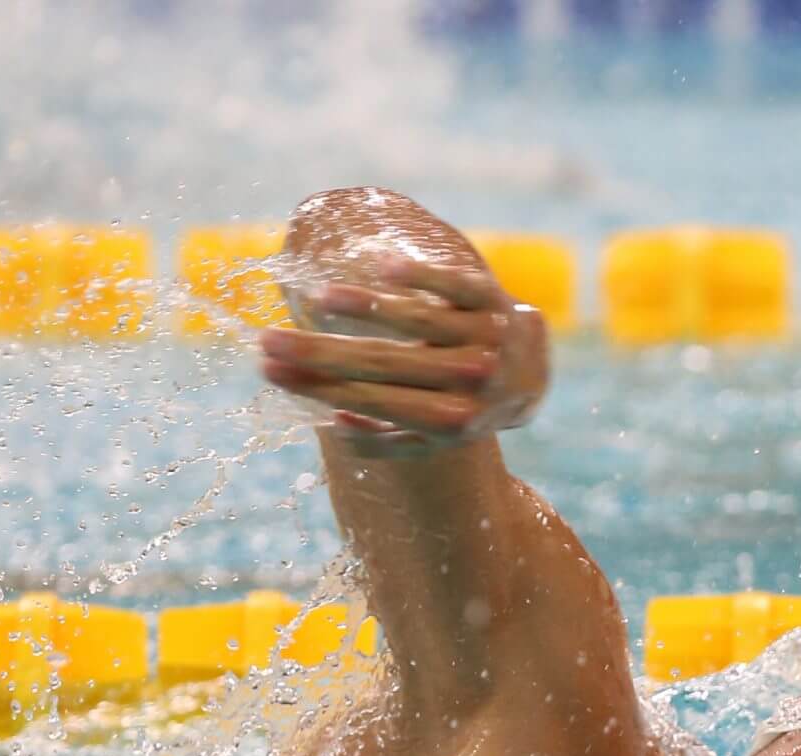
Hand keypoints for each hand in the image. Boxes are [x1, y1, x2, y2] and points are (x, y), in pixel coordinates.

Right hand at [258, 255, 549, 452]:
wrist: (532, 374)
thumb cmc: (462, 406)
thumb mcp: (431, 437)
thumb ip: (385, 442)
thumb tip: (331, 422)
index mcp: (452, 421)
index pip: (375, 402)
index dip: (321, 389)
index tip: (272, 372)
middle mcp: (470, 380)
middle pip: (386, 363)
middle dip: (323, 353)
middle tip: (268, 340)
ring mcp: (485, 336)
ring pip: (419, 320)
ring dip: (365, 308)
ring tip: (317, 298)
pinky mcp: (494, 299)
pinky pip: (454, 285)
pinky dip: (420, 277)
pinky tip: (381, 266)